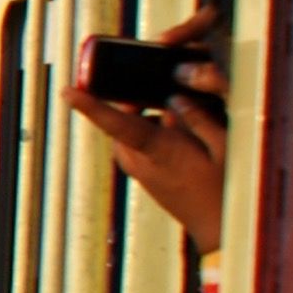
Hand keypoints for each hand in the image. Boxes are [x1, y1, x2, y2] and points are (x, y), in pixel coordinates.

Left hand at [64, 11, 227, 249]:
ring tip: (186, 87)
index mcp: (156, 150)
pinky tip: (186, 112)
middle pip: (129, 108)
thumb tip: (177, 97)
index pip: (118, 124)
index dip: (92, 105)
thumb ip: (199, 118)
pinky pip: (145, 131)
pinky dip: (161, 118)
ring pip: (139, 118)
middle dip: (144, 84)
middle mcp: (137, 157)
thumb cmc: (225, 191)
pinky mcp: (144, 167)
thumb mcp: (224, 148)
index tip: (67, 90)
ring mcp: (138, 163)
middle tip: (169, 60)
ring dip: (155, 101)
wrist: (220, 231)